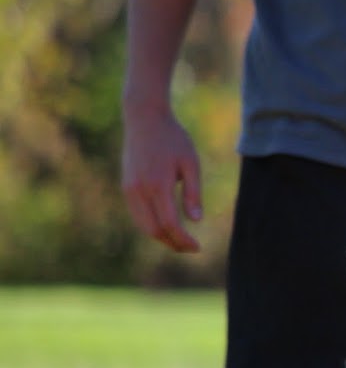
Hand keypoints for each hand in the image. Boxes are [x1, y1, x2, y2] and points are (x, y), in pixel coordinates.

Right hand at [120, 104, 203, 253]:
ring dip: (161, 237)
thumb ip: (193, 193)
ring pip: (143, 224)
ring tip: (180, 241)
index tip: (198, 248)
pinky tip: (166, 227)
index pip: (170, 223)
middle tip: (191, 249)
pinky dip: (151, 226)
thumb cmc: (173, 139)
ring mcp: (129, 188)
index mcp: (157, 184)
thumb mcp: (191, 163)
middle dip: (172, 243)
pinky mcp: (126, 186)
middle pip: (154, 229)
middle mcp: (139, 190)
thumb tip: (195, 221)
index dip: (183, 240)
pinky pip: (137, 214)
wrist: (144, 119)